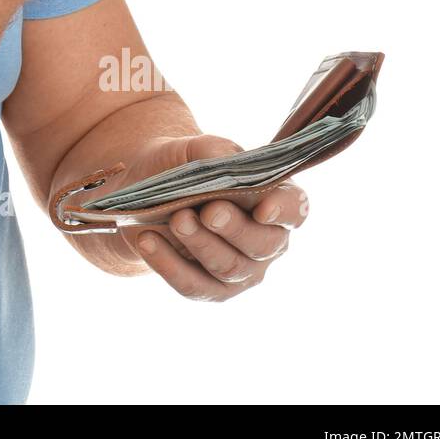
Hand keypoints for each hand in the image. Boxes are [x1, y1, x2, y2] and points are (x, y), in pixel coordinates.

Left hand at [107, 134, 306, 300]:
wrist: (145, 190)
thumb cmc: (183, 166)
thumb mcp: (196, 149)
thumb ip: (217, 152)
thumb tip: (226, 166)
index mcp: (274, 200)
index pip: (294, 208)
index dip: (283, 210)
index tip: (263, 208)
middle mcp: (267, 240)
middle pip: (262, 244)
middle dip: (234, 228)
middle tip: (208, 211)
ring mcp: (242, 270)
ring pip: (229, 267)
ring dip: (201, 243)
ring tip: (175, 219)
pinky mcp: (211, 289)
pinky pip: (194, 286)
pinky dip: (169, 265)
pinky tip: (148, 241)